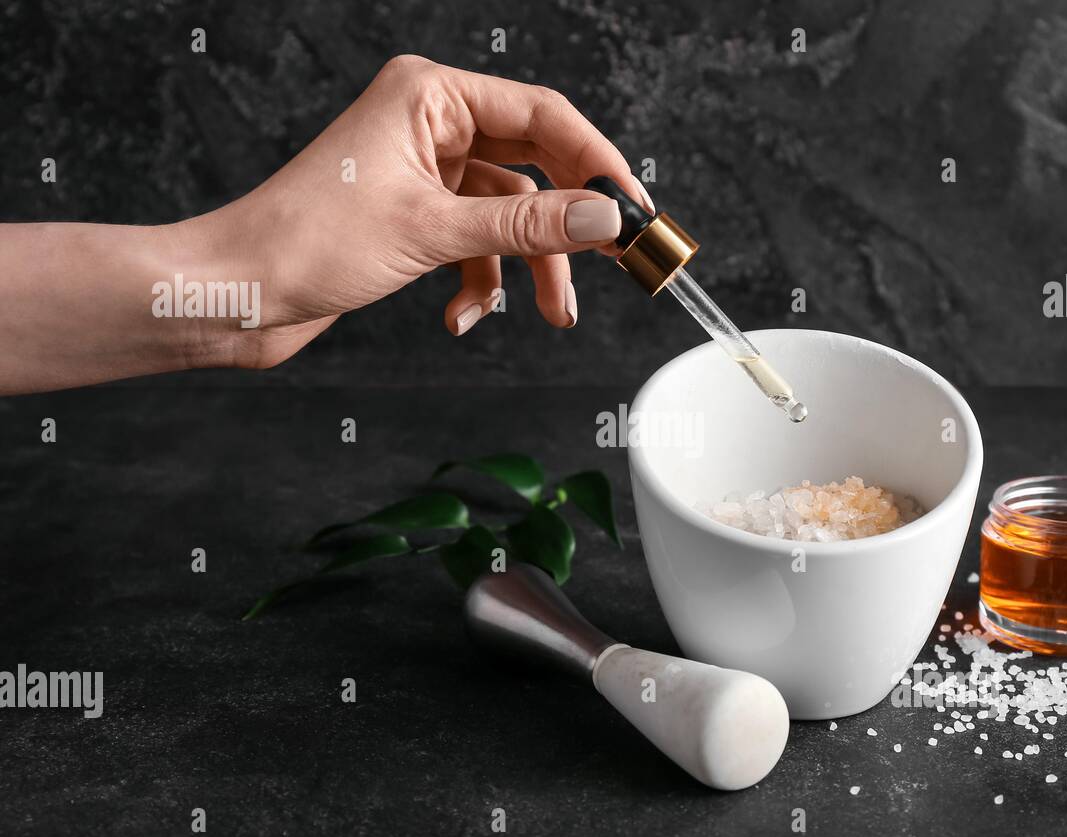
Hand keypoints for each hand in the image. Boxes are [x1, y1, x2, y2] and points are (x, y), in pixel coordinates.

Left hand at [207, 55, 651, 367]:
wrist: (236, 293)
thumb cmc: (306, 242)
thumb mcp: (433, 231)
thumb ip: (527, 226)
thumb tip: (605, 217)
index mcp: (429, 96)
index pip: (542, 116)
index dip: (597, 163)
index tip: (635, 210)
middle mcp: (430, 124)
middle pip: (535, 166)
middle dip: (567, 225)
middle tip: (614, 262)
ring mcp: (424, 171)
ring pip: (510, 216)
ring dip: (527, 269)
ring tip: (549, 314)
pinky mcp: (416, 215)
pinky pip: (478, 243)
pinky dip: (481, 282)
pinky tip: (462, 315)